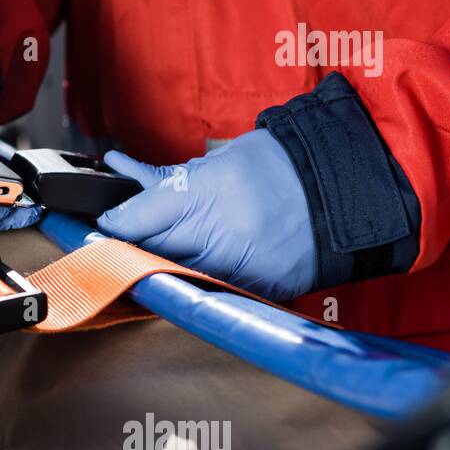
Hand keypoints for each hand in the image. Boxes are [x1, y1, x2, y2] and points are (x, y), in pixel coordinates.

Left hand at [96, 129, 316, 300]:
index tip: (104, 222)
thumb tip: (130, 178)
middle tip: (118, 239)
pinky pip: (212, 287)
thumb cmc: (280, 165)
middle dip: (131, 245)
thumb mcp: (216, 162)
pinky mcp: (256, 288)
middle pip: (149, 252)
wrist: (345, 186)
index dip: (113, 223)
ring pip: (176, 274)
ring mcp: (236, 267)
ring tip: (153, 252)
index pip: (134, 221)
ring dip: (159, 264)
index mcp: (201, 195)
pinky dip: (198, 276)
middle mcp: (215, 236)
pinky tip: (192, 265)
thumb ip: (168, 179)